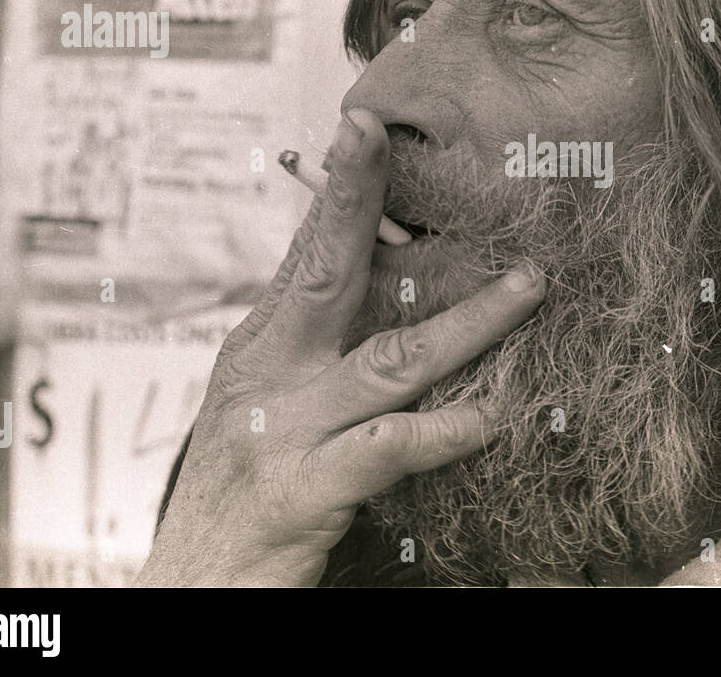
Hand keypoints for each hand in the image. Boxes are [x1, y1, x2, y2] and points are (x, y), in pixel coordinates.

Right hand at [133, 108, 545, 585]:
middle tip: (384, 133)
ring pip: (389, 357)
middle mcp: (268, 377)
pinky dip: (445, 427)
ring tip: (530, 286)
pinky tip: (495, 411)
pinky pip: (389, 447)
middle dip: (356, 198)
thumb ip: (314, 355)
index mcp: (261, 352)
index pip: (305, 258)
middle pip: (324, 274)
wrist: (190, 592)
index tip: (362, 128)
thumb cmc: (239, 503)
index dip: (337, 192)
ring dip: (468, 320)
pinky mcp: (304, 488)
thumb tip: (373, 304)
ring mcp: (283, 430)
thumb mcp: (266, 410)